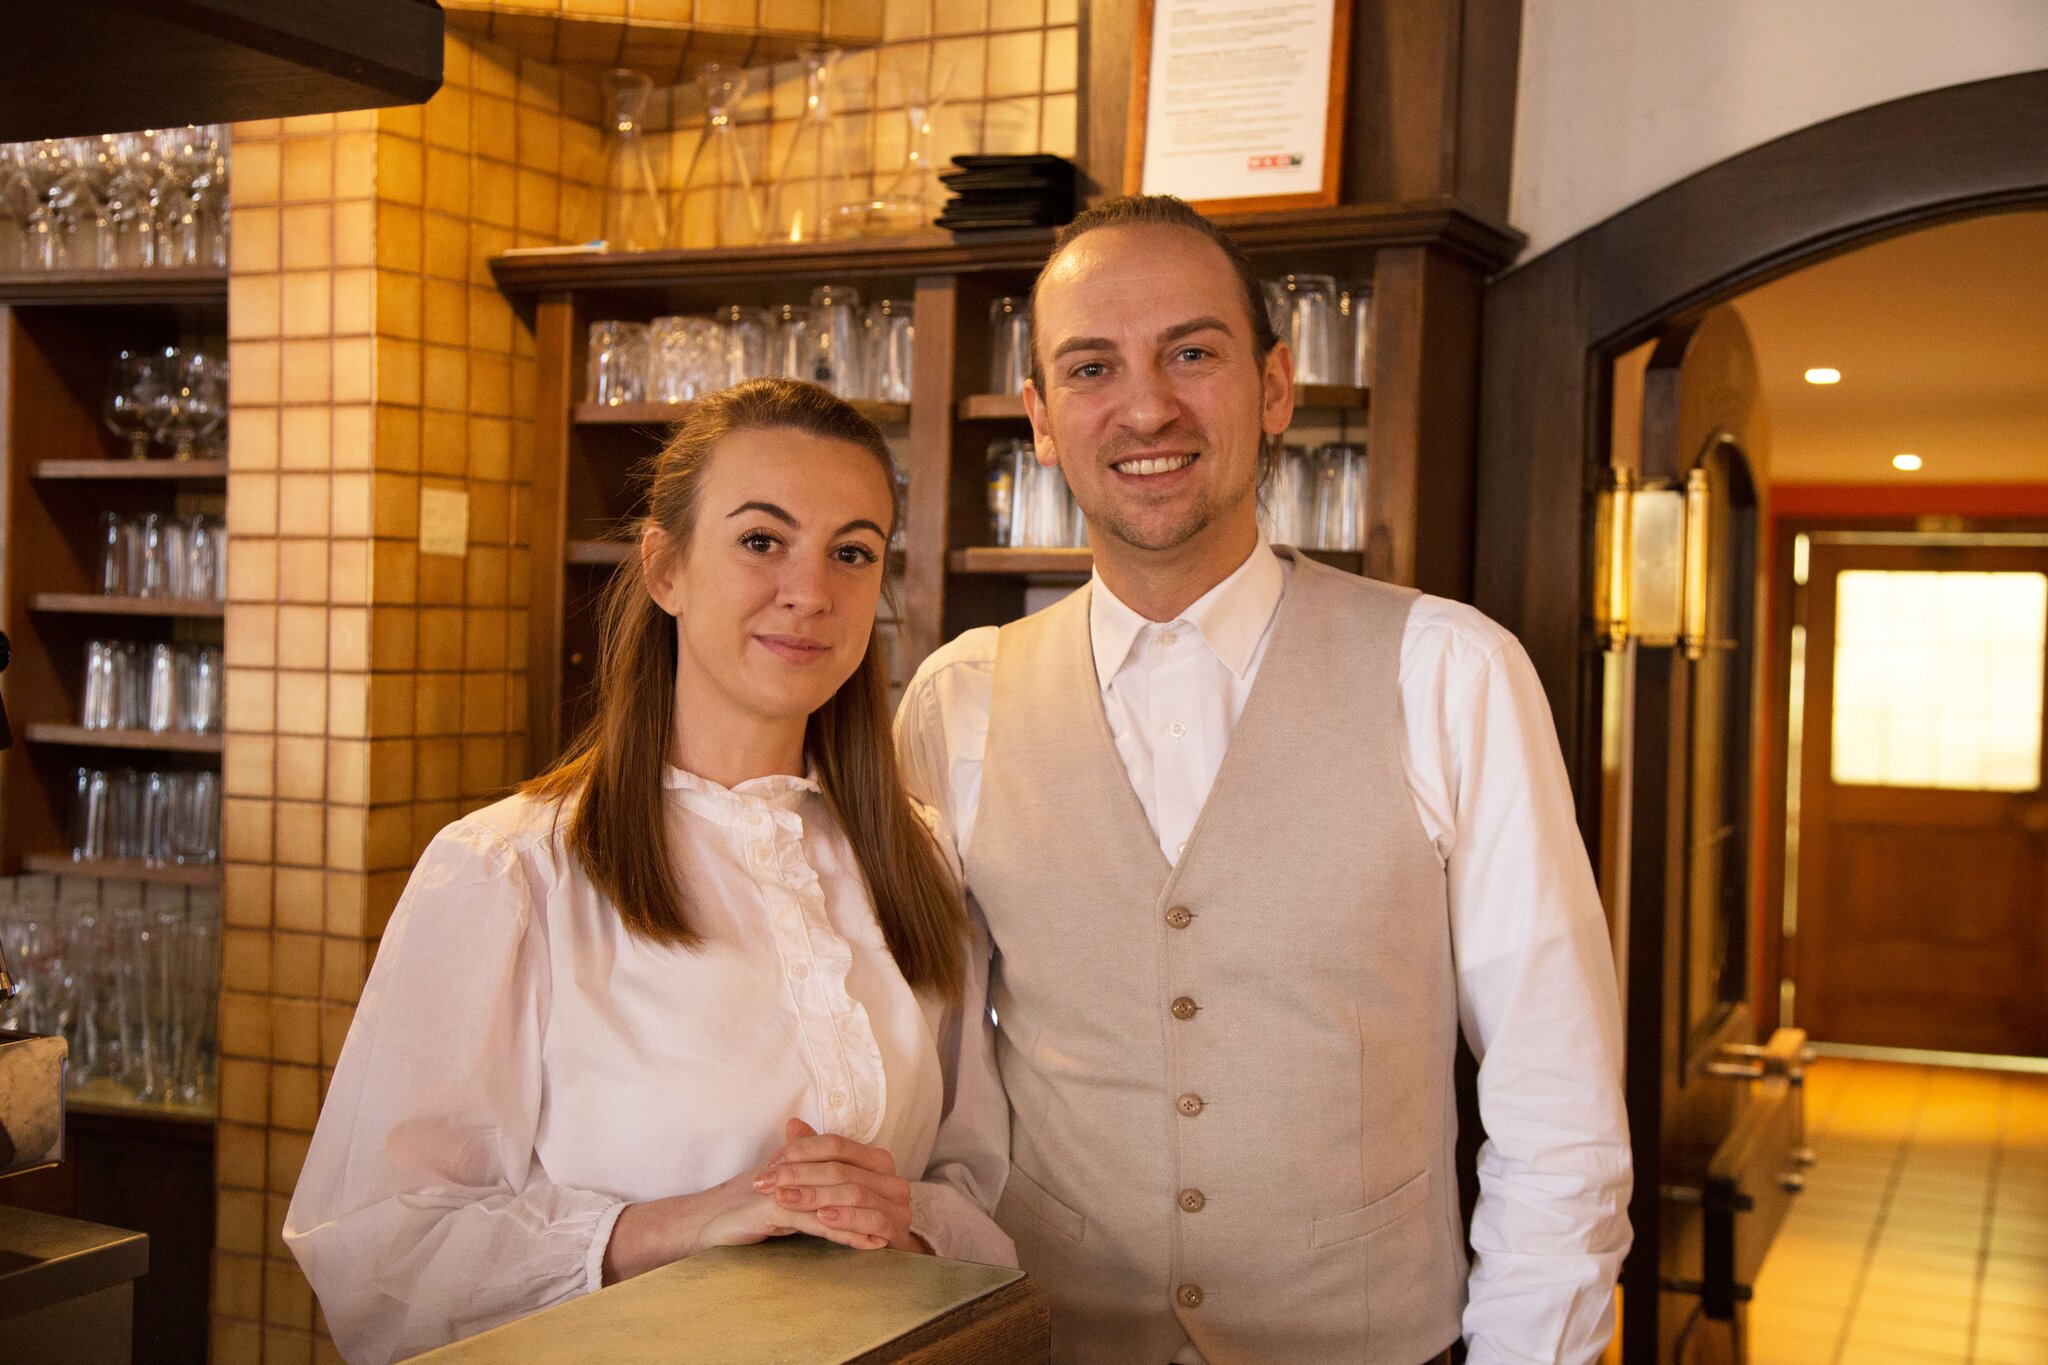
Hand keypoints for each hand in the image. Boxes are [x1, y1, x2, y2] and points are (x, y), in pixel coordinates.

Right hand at [602, 1126, 892, 1282]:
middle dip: (875, 1197)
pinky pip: (815, 1220)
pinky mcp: (773, 1208)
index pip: (844, 1158)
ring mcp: (783, 1185)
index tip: (893, 1194)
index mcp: (797, 1158)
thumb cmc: (744, 1208)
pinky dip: (843, 1232)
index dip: (870, 1173)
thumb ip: (810, 1180)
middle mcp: (792, 1166)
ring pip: (834, 1197)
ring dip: (865, 1217)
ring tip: (888, 1233)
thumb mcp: (784, 1191)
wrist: (702, 1221)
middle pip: (844, 1175)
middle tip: (900, 1217)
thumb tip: (844, 1183)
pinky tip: (863, 1243)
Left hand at [752, 1118, 928, 1253]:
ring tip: (782, 1199)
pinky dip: (845, 1218)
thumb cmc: (858, 1213)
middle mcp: (891, 1178)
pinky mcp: (896, 1231)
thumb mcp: (836, 1182)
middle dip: (798, 1175)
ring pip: (853, 1193)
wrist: (888, 1250)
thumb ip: (817, 1155)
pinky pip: (870, 1220)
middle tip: (765, 1183)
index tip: (769, 1164)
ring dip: (814, 1196)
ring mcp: (897, 1205)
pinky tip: (821, 1218)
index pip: (836, 1144)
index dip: (800, 1151)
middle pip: (840, 1169)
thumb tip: (793, 1124)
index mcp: (877, 1160)